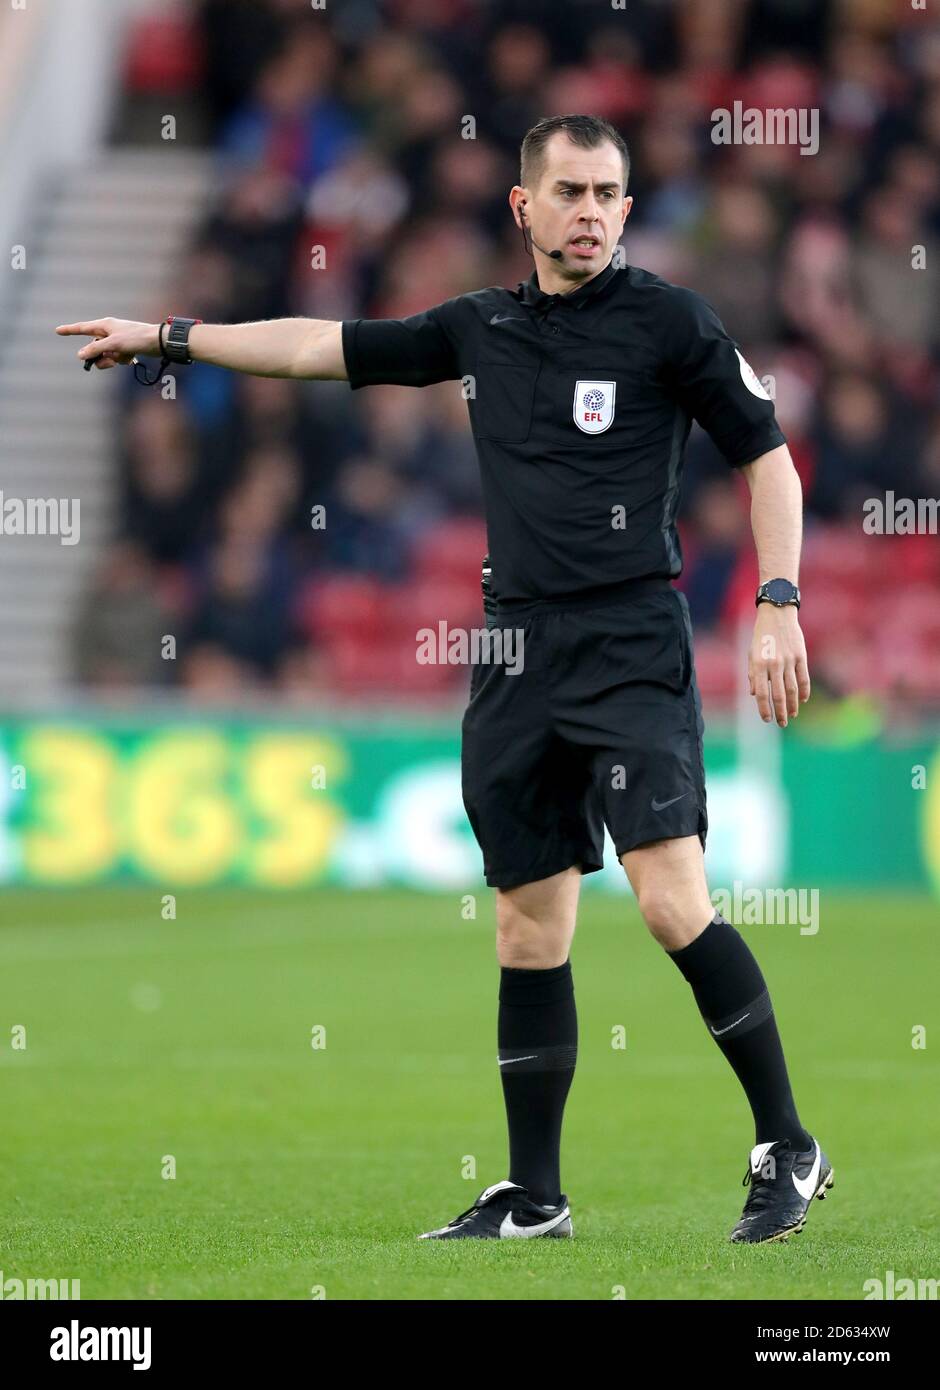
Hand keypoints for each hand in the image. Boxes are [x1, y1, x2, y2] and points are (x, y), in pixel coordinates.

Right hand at [55, 318, 160, 369]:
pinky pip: (115, 358)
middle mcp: (109, 332)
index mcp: (104, 325)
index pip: (82, 328)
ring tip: (122, 358)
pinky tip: (131, 357)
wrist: (158, 342)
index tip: (57, 330)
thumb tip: (81, 354)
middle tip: (109, 360)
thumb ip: (96, 349)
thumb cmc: (136, 338)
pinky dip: (121, 360)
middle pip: (93, 347)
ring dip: (111, 360)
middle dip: (99, 357)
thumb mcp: (113, 344)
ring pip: (104, 355)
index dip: (69, 330)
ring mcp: (117, 341)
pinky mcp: (125, 348)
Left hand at [748, 602, 809, 726]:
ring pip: (792, 689)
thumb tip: (755, 694)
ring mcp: (789, 660)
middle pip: (778, 694)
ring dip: (793, 705)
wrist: (777, 614)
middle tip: (781, 723)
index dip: (764, 708)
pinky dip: (804, 691)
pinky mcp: (801, 656)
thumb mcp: (751, 654)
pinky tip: (803, 700)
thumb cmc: (761, 636)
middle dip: (780, 712)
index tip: (767, 719)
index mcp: (759, 664)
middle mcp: (774, 664)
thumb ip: (753, 674)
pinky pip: (804, 677)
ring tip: (792, 715)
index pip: (762, 693)